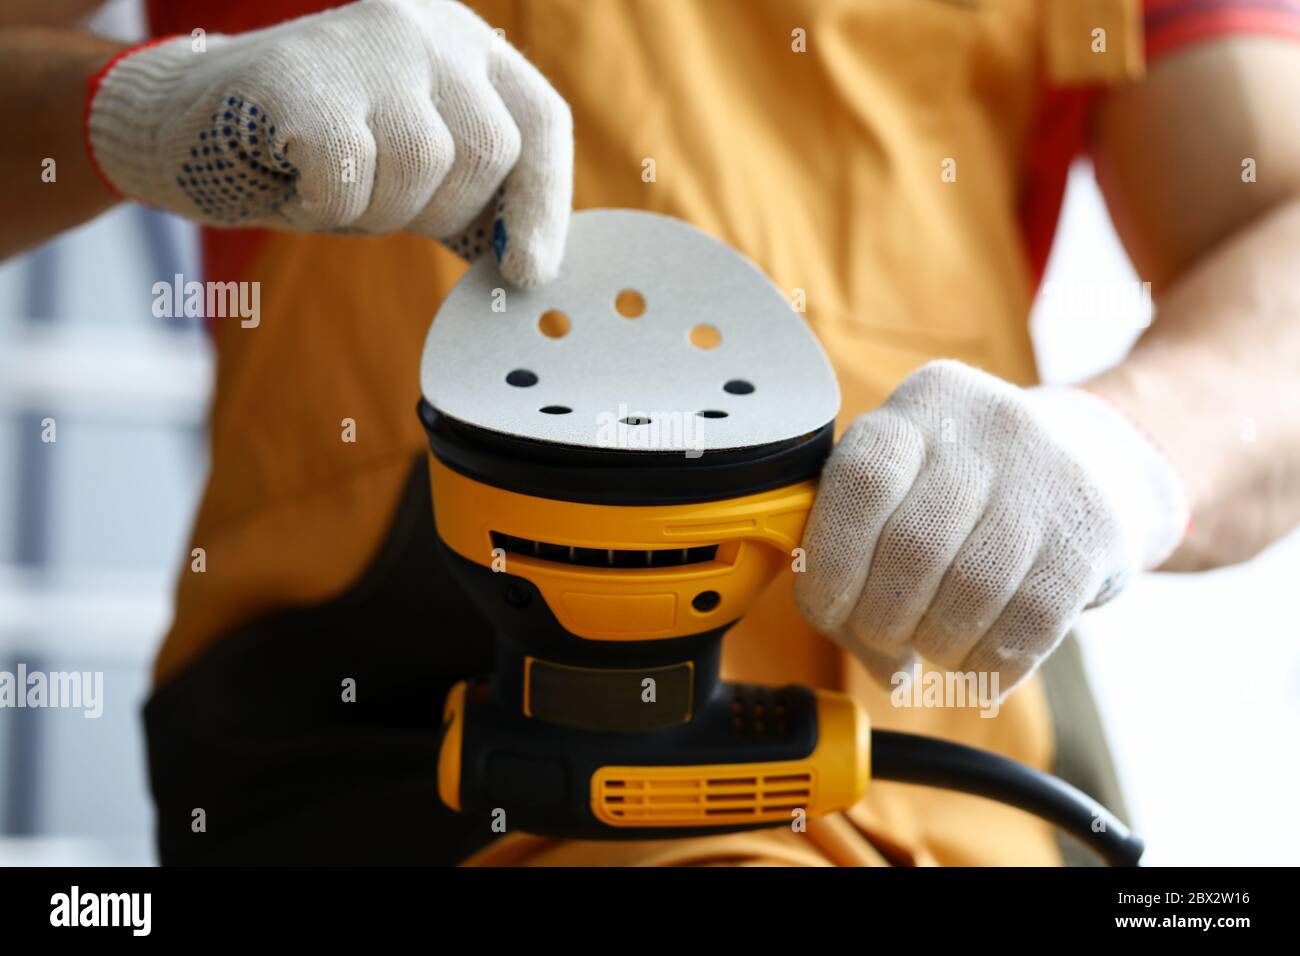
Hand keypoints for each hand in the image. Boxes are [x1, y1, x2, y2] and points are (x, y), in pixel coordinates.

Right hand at [84, 0, 571, 285]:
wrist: (193, 123)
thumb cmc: (321, 156)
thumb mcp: (418, 169)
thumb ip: (480, 200)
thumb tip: (534, 268)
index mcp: (465, 44)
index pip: (542, 121)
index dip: (546, 203)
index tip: (528, 270)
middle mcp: (424, 26)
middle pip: (491, 151)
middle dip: (442, 211)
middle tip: (379, 202)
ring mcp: (365, 42)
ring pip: (424, 168)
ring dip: (378, 211)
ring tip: (334, 184)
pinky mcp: (303, 76)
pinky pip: (351, 181)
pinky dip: (326, 207)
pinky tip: (295, 178)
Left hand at [795, 360, 1187, 691]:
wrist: (1094, 464)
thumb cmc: (966, 494)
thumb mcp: (905, 490)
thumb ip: (859, 561)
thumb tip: (878, 662)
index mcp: (920, 405)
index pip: (861, 481)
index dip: (833, 561)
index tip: (831, 611)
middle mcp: (987, 424)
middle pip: (913, 547)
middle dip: (883, 620)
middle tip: (887, 641)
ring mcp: (1050, 472)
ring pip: (973, 590)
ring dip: (939, 645)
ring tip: (935, 647)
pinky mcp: (1095, 529)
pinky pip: (1031, 622)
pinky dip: (990, 662)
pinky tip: (980, 661)